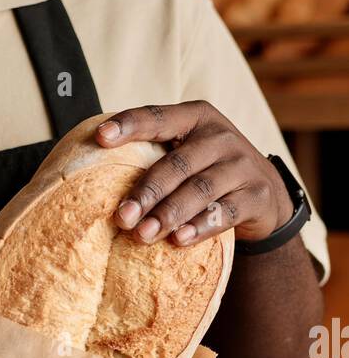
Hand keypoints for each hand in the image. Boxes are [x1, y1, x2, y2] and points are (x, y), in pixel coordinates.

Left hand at [96, 102, 293, 247]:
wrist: (265, 195)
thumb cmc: (206, 172)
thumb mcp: (186, 153)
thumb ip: (152, 156)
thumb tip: (91, 176)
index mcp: (195, 118)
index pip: (158, 117)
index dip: (129, 125)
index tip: (100, 138)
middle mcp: (220, 136)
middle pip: (177, 164)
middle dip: (146, 192)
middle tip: (122, 217)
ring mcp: (242, 165)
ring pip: (200, 190)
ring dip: (169, 214)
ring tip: (143, 235)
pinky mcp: (256, 196)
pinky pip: (226, 213)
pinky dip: (202, 227)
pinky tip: (179, 240)